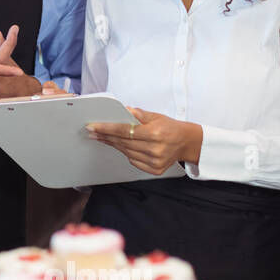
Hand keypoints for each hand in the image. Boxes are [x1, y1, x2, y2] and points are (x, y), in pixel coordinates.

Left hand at [84, 107, 202, 174]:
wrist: (186, 143)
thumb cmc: (171, 128)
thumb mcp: (157, 116)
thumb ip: (140, 114)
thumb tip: (126, 110)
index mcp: (154, 133)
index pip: (124, 131)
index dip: (106, 129)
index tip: (93, 126)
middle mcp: (154, 149)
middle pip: (123, 143)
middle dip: (105, 136)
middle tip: (92, 131)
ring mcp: (154, 161)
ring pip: (126, 152)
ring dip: (113, 144)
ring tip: (102, 137)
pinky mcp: (155, 170)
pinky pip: (133, 161)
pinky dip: (126, 153)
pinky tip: (120, 146)